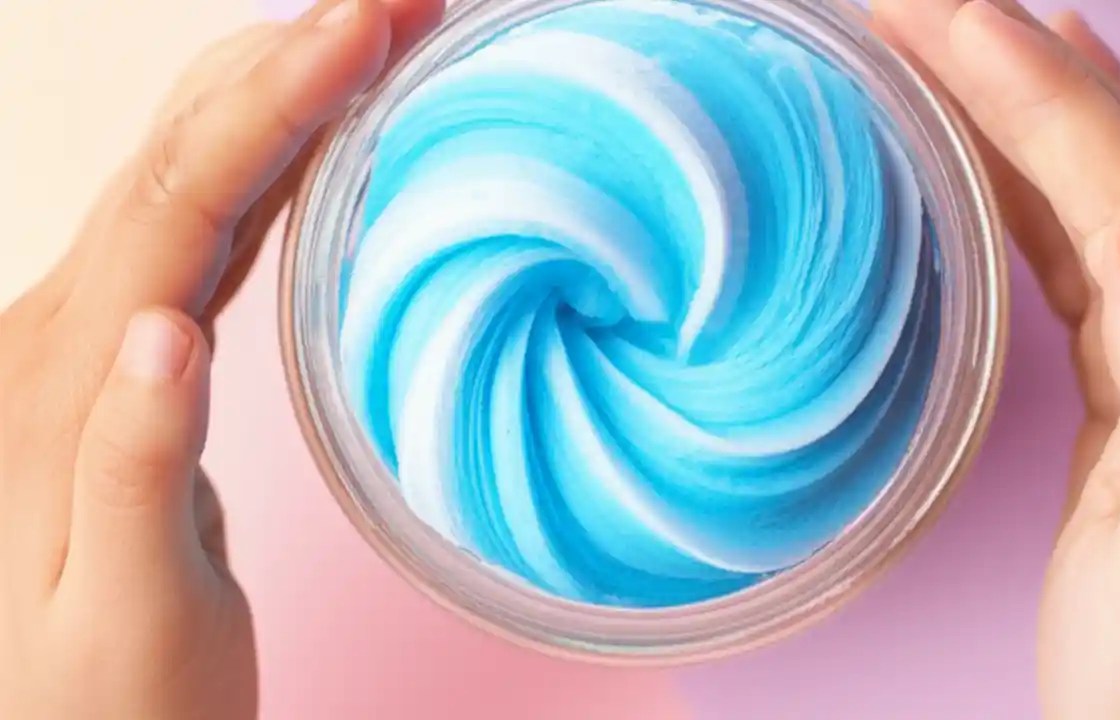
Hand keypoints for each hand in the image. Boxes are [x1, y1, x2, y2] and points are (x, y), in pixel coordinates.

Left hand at [0, 1, 440, 716]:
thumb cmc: (107, 706)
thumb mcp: (124, 617)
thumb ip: (132, 470)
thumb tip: (167, 328)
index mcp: (68, 381)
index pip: (183, 199)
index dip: (280, 99)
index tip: (368, 23)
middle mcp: (69, 334)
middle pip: (182, 154)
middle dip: (290, 59)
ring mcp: (98, 339)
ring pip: (191, 176)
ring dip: (279, 94)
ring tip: (369, 35)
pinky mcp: (133, 360)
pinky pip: (204, 234)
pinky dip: (266, 169)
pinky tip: (312, 139)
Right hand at [873, 1, 1119, 717]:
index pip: (1116, 169)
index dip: (1022, 79)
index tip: (934, 10)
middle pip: (1102, 151)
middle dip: (1007, 59)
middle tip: (915, 1)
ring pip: (1086, 186)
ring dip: (1015, 103)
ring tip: (952, 34)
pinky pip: (1072, 248)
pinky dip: (1030, 182)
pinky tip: (1010, 142)